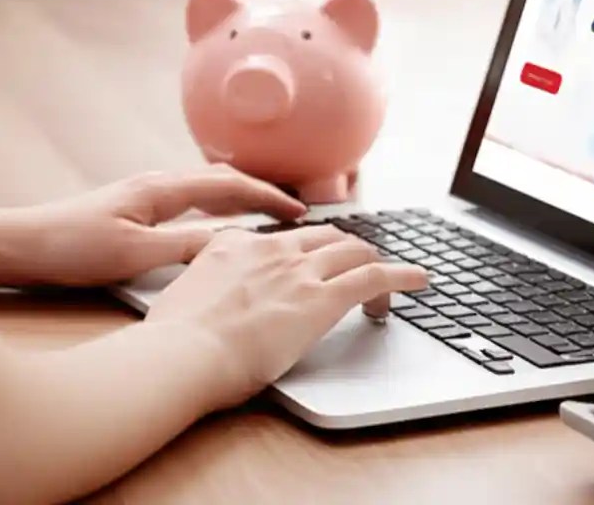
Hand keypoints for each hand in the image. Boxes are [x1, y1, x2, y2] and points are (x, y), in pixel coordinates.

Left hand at [0, 164, 307, 287]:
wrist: (21, 245)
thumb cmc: (72, 248)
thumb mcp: (135, 254)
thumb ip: (186, 246)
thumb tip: (233, 243)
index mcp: (162, 189)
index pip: (229, 186)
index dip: (268, 197)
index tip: (299, 211)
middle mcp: (157, 184)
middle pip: (223, 181)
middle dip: (262, 193)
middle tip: (296, 211)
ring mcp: (145, 194)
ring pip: (207, 189)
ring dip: (242, 199)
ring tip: (270, 216)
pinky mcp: (135, 208)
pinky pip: (191, 200)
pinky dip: (219, 207)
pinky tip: (222, 224)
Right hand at [146, 225, 427, 407]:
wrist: (181, 355)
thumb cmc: (173, 342)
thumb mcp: (180, 300)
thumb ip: (202, 292)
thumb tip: (203, 305)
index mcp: (232, 245)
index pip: (280, 239)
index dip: (302, 253)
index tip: (309, 267)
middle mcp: (271, 250)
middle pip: (325, 238)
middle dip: (345, 252)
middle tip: (355, 272)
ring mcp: (299, 271)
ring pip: (353, 252)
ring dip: (373, 266)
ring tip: (388, 284)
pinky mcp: (322, 298)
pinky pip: (375, 277)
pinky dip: (403, 275)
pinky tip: (420, 280)